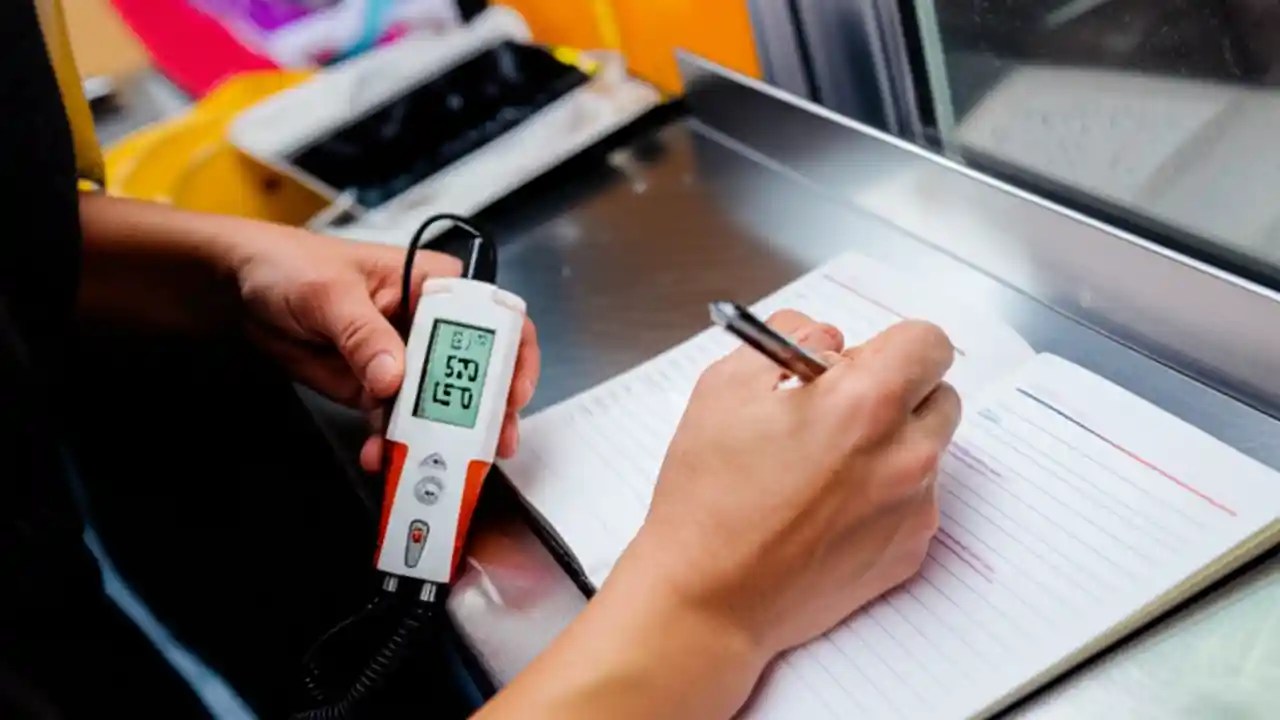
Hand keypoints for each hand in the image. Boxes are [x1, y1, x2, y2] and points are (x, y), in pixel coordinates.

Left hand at [231, 225, 540, 466]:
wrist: (240, 290)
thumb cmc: (290, 265)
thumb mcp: (329, 294)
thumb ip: (363, 335)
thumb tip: (394, 378)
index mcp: (433, 284)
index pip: (493, 317)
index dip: (513, 355)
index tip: (508, 393)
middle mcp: (430, 324)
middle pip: (477, 371)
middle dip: (484, 412)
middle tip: (488, 445)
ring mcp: (406, 359)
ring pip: (441, 405)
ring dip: (439, 439)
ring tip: (433, 463)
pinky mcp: (378, 389)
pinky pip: (398, 422)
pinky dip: (394, 444)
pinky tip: (383, 457)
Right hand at [621, 311, 959, 661]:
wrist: (708, 598)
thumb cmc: (709, 495)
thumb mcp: (725, 385)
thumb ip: (787, 338)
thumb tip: (825, 338)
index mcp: (867, 404)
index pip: (928, 343)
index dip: (890, 347)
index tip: (858, 364)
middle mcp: (906, 455)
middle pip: (939, 396)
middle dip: (897, 393)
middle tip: (836, 413)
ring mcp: (913, 509)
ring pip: (926, 451)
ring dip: (890, 446)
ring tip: (822, 470)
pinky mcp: (908, 553)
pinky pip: (913, 503)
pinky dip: (882, 497)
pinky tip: (824, 512)